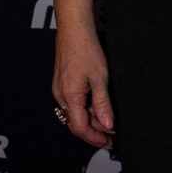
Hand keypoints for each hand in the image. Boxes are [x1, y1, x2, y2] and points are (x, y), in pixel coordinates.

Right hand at [52, 27, 115, 148]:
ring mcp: (60, 90)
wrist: (74, 30)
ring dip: (91, 121)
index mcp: (69, 97)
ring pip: (74, 114)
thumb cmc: (86, 50)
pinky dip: (85, 110)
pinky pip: (72, 104)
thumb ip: (103, 104)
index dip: (95, 138)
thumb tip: (107, 125)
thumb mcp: (100, 79)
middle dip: (94, 132)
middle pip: (76, 124)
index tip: (109, 142)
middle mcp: (61, 96)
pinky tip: (98, 108)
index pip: (80, 128)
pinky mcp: (62, 84)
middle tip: (112, 136)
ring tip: (108, 122)